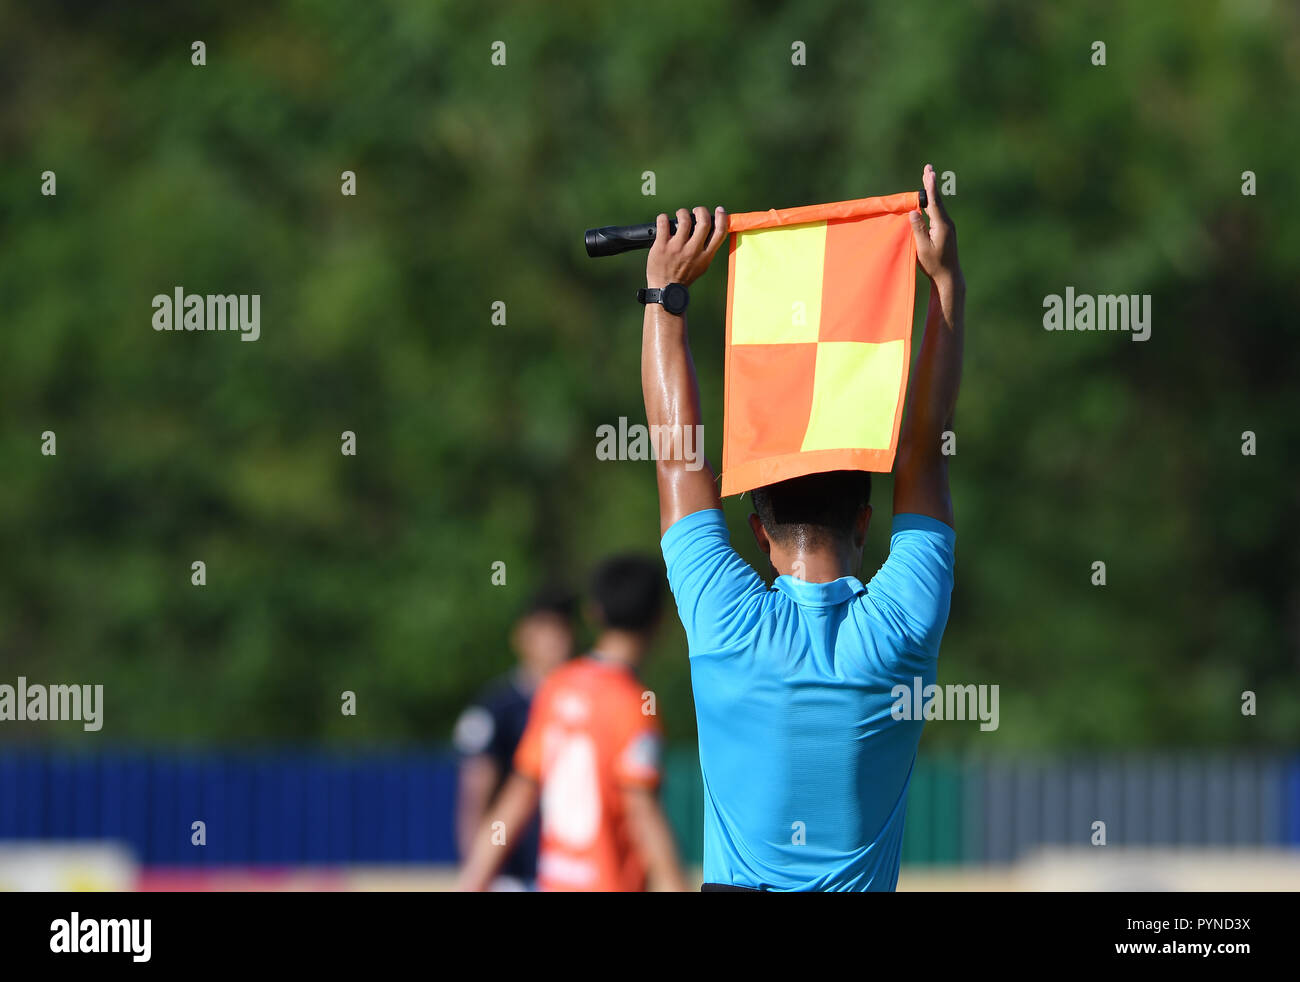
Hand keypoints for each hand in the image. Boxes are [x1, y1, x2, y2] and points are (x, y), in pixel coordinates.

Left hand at [646, 206, 728, 289]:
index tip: (720, 210)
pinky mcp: (661, 246)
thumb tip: (713, 230)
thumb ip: (707, 249)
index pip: (720, 233)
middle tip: (695, 211)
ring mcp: (677, 248)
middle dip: (701, 211)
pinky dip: (663, 218)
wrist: (664, 290)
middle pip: (703, 222)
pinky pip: (663, 223)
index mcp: (705, 256)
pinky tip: (664, 220)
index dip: (722, 218)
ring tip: (680, 215)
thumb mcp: (702, 266)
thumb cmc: (684, 276)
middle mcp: (693, 251)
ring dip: (682, 212)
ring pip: (684, 219)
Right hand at [909, 164, 961, 289]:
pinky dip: (932, 203)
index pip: (934, 202)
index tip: (929, 172)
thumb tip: (913, 211)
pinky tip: (928, 201)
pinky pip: (937, 213)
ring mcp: (947, 226)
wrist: (949, 276)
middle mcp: (947, 223)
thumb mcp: (923, 248)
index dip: (930, 186)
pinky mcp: (946, 230)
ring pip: (938, 206)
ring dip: (931, 192)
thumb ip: (918, 229)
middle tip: (928, 168)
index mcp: (942, 225)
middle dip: (931, 183)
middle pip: (937, 200)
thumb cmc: (934, 264)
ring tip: (927, 178)